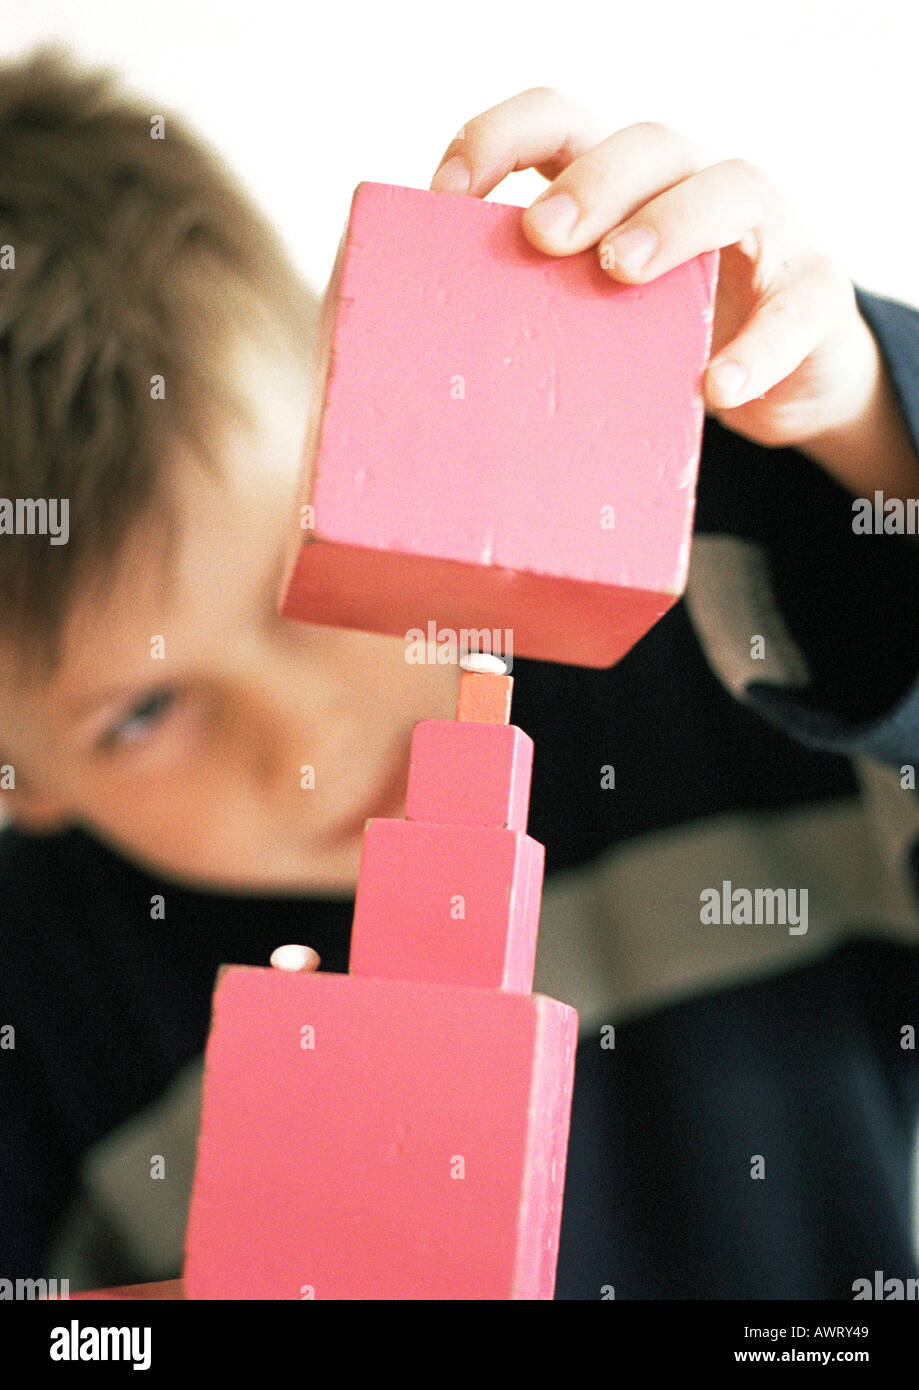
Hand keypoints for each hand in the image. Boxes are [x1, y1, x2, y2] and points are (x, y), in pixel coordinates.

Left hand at [430, 88, 918, 501]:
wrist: (778, 378)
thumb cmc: (655, 343)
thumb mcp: (585, 319)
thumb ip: (520, 313)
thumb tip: (402, 360)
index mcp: (620, 185)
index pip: (559, 121)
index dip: (500, 136)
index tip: (448, 193)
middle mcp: (690, 185)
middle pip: (647, 142)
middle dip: (590, 177)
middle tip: (542, 235)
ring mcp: (763, 232)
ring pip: (730, 187)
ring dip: (671, 220)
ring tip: (620, 271)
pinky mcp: (815, 296)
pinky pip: (796, 308)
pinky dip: (756, 347)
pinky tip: (712, 386)